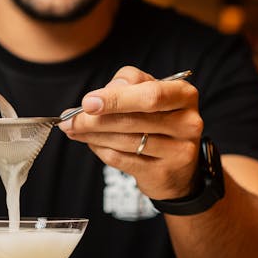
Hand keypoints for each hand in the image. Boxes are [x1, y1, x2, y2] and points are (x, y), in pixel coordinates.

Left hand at [58, 66, 202, 199]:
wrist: (178, 168)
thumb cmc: (159, 121)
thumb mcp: (150, 94)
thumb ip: (128, 84)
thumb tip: (98, 96)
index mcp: (184, 95)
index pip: (150, 94)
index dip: (116, 98)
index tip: (88, 102)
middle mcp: (187, 122)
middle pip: (134, 119)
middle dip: (96, 119)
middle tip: (70, 119)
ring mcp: (178, 151)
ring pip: (124, 141)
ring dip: (92, 135)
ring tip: (73, 129)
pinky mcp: (162, 173)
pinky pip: (122, 159)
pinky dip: (100, 149)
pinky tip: (90, 142)